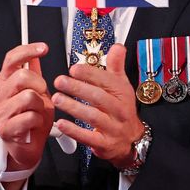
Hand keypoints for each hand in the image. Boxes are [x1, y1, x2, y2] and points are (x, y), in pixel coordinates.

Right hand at [0, 43, 53, 172]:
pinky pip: (30, 117)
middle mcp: (0, 94)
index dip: (27, 50)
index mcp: (6, 83)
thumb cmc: (34, 119)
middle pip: (21, 75)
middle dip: (39, 84)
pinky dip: (39, 121)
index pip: (11, 59)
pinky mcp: (5, 128)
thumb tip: (35, 55)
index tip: (43, 48)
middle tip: (42, 95)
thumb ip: (35, 75)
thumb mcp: (39, 93)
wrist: (29, 146)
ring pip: (28, 97)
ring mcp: (0, 111)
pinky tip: (35, 125)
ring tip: (37, 113)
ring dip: (40, 106)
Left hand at [52, 45, 144, 167]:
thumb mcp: (122, 87)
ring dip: (73, 107)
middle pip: (98, 98)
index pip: (107, 81)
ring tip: (57, 98)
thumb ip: (116, 66)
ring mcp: (113, 128)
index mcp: (122, 94)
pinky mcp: (105, 144)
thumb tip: (117, 46)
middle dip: (78, 88)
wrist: (131, 140)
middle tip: (59, 81)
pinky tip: (61, 123)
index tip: (73, 69)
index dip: (90, 74)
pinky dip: (74, 130)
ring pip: (93, 116)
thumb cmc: (121, 110)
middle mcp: (119, 110)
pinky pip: (89, 137)